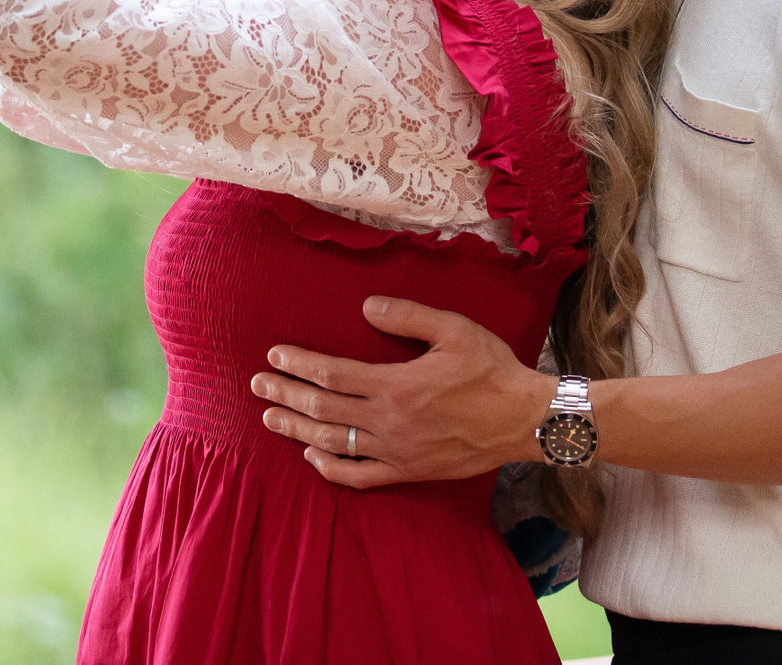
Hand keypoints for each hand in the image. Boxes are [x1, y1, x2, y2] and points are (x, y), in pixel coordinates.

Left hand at [250, 296, 554, 488]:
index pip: (332, 374)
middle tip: (257, 386)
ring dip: (297, 430)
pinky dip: (331, 468)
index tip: (274, 356)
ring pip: (334, 443)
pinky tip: (311, 457)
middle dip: (285, 396)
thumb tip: (366, 306)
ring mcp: (397, 451)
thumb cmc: (492, 370)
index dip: (299, 365)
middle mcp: (389, 421)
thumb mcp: (454, 329)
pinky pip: (361, 476)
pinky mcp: (409, 471)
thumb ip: (407, 316)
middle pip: (323, 409)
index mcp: (396, 384)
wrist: (525, 420)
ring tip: (270, 420)